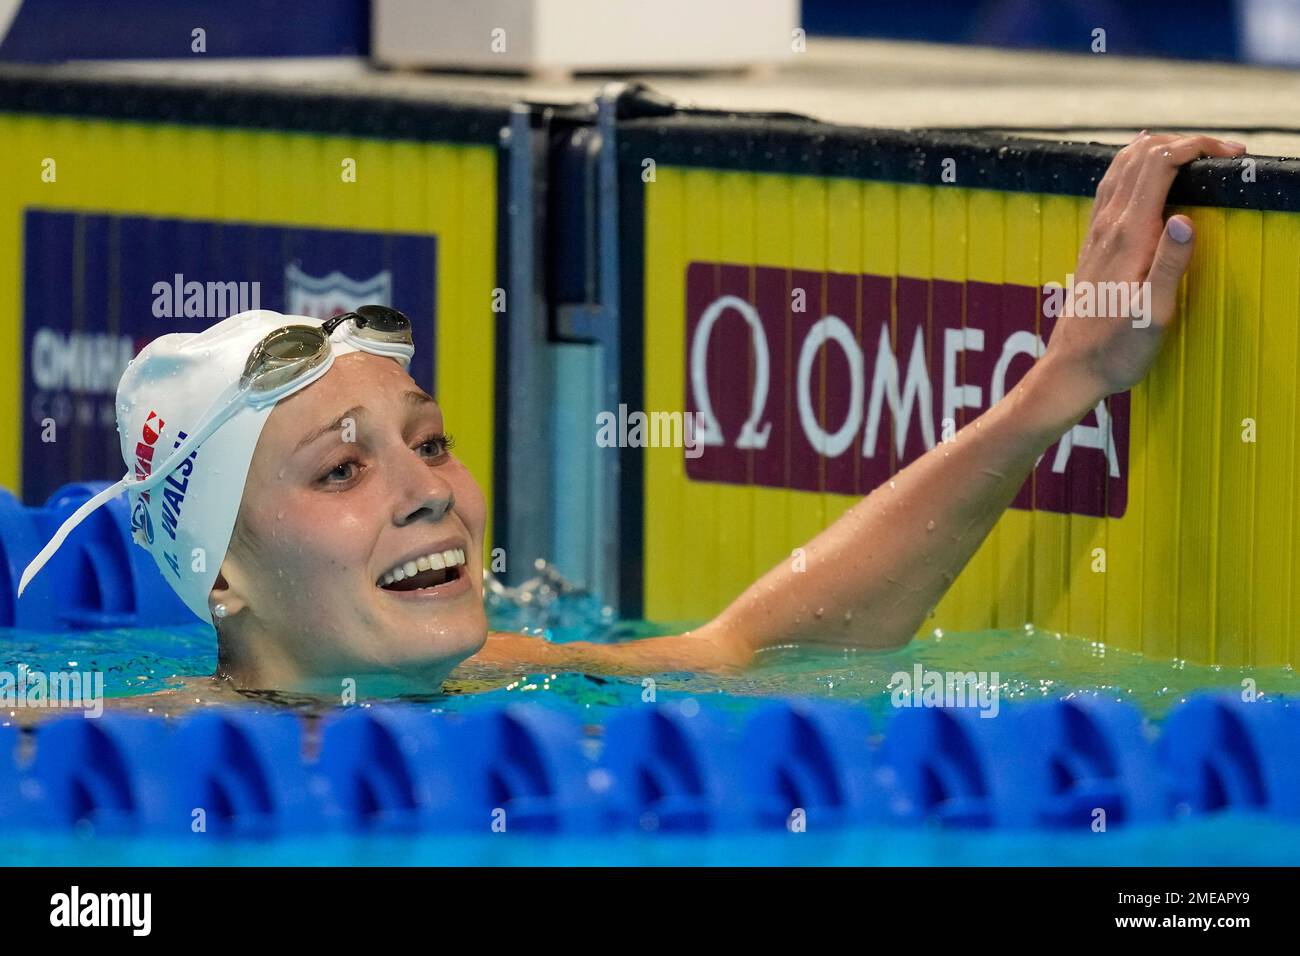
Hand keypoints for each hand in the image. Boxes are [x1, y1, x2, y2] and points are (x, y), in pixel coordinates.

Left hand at [1040, 132, 1245, 409]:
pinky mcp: (1094, 242)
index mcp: (1128, 236)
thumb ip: (1169, 265)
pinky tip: (1148, 168)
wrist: (1073, 367)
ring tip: (1197, 152)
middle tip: (1225, 153)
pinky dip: (1136, 165)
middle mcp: (1108, 226)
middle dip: (1186, 142)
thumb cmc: (1116, 349)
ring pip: (1122, 166)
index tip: (1232, 153)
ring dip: (1160, 148)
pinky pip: (1112, 186)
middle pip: (1141, 155)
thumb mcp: (1153, 314)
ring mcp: (1097, 232)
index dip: (1197, 147)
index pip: (1160, 164)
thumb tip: (1186, 219)